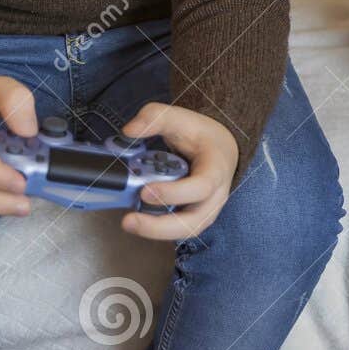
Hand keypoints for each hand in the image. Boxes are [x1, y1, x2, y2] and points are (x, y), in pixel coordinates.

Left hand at [118, 103, 238, 240]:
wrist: (220, 147)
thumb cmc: (202, 135)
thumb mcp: (181, 118)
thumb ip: (155, 117)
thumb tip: (129, 131)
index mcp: (216, 169)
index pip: (202, 186)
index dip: (174, 193)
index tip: (145, 191)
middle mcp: (215, 195)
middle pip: (194, 221)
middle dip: (160, 226)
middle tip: (129, 220)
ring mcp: (206, 209)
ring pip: (185, 231)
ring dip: (156, 231)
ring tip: (128, 222)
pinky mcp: (194, 216)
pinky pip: (177, 229)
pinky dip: (157, 228)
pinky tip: (137, 220)